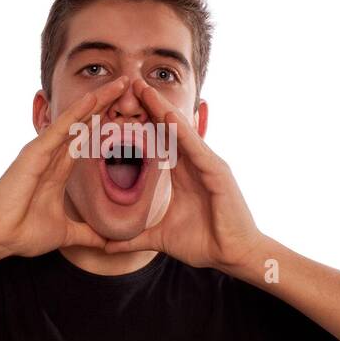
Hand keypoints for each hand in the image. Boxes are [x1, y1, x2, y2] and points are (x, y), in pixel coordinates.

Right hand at [0, 77, 129, 257]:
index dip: (106, 124)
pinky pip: (59, 131)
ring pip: (74, 120)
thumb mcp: (66, 234)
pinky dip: (76, 115)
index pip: (87, 140)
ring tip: (119, 83)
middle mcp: (51, 155)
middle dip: (106, 104)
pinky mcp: (34, 155)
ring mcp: (42, 152)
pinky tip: (92, 100)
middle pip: (84, 123)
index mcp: (59, 169)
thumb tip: (107, 244)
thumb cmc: (23, 232)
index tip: (128, 112)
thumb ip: (87, 235)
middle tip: (129, 84)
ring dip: (97, 101)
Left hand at [104, 81, 267, 272]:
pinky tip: (167, 116)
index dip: (141, 125)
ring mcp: (207, 164)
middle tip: (128, 84)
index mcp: (182, 174)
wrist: (233, 256)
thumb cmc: (204, 243)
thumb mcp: (159, 238)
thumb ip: (133, 238)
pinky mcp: (218, 172)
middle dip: (149, 107)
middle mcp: (195, 163)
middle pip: (168, 130)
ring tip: (144, 90)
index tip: (117, 109)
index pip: (158, 143)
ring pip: (181, 132)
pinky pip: (196, 147)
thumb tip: (106, 245)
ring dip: (162, 109)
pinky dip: (182, 131)